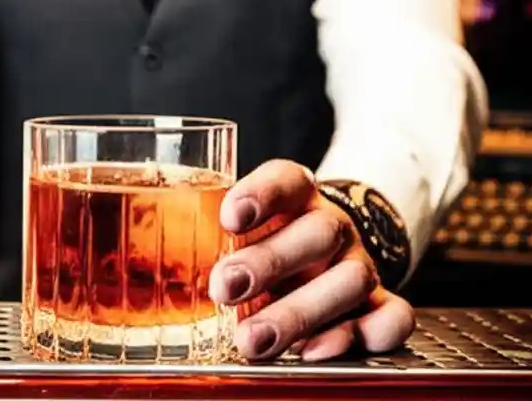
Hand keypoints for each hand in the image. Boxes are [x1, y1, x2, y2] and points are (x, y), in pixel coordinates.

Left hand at [208, 160, 415, 361]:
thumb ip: (204, 237)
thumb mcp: (239, 230)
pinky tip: (318, 352)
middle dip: (269, 263)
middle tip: (224, 288)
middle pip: (317, 233)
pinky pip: (392, 318)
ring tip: (253, 340)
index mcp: (296, 196)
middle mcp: (332, 227)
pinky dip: (362, 337)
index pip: (286, 179)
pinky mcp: (379, 304)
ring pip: (349, 280)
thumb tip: (138, 263)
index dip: (261, 194)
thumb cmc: (266, 242)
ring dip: (299, 313)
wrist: (326, 252)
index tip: (230, 216)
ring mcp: (359, 266)